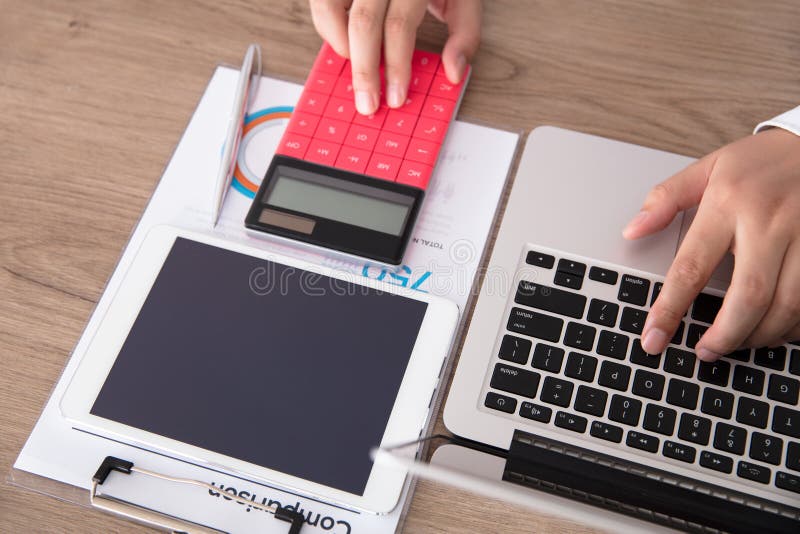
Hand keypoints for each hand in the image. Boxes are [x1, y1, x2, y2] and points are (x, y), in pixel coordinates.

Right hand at [309, 0, 481, 113]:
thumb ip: (465, 33)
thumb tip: (453, 73)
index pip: (398, 26)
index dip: (396, 66)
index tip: (396, 98)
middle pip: (362, 23)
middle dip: (364, 70)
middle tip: (368, 103)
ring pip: (329, 7)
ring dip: (340, 44)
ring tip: (356, 64)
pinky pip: (321, 1)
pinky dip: (329, 25)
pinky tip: (347, 41)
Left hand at [623, 128, 799, 360]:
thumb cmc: (764, 160)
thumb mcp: (710, 166)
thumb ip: (666, 199)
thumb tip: (632, 230)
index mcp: (729, 203)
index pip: (690, 267)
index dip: (669, 309)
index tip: (654, 338)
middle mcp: (769, 222)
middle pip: (748, 296)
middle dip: (724, 335)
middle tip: (704, 352)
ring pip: (788, 305)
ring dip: (760, 336)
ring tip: (736, 344)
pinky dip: (794, 324)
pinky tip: (775, 330)